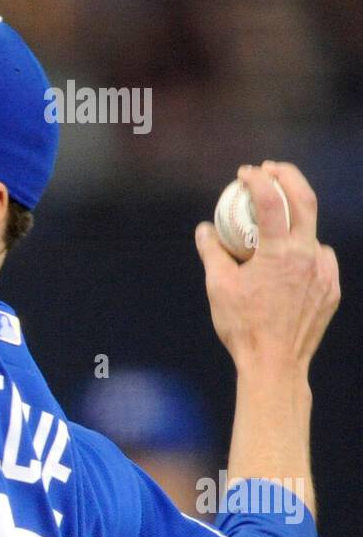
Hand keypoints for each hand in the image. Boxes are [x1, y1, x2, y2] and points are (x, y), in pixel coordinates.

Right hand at [195, 162, 340, 372]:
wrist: (274, 365)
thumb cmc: (243, 329)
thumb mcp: (219, 288)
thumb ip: (212, 253)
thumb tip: (204, 229)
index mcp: (279, 253)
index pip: (272, 200)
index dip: (258, 180)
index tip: (246, 174)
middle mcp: (308, 255)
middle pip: (305, 199)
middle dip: (287, 177)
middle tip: (270, 171)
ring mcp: (324, 272)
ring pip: (313, 233)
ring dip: (295, 222)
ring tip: (276, 228)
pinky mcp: (331, 289)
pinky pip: (321, 260)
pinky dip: (306, 254)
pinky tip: (291, 264)